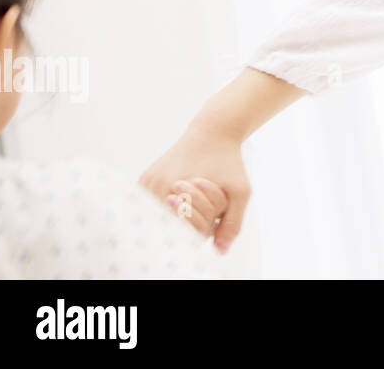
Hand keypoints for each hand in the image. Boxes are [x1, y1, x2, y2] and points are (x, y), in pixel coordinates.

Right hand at [139, 122, 250, 254]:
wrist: (212, 132)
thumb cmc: (228, 162)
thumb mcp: (240, 191)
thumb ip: (232, 224)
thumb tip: (219, 252)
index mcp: (177, 193)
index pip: (186, 229)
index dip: (202, 222)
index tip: (208, 207)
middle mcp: (156, 190)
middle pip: (172, 223)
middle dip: (192, 214)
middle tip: (200, 186)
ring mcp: (146, 185)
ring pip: (160, 216)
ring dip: (180, 209)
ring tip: (191, 183)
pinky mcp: (143, 180)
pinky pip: (152, 206)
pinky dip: (167, 204)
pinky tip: (180, 186)